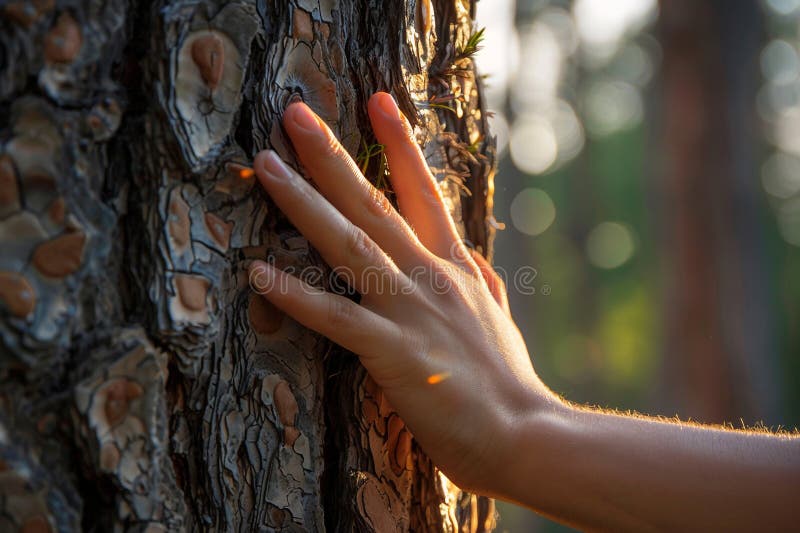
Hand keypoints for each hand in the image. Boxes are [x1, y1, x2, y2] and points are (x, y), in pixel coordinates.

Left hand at [248, 93, 553, 492]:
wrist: (526, 435)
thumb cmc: (508, 383)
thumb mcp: (497, 317)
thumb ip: (480, 278)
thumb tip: (466, 250)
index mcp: (454, 267)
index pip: (424, 192)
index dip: (401, 144)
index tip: (377, 101)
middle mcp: (430, 276)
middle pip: (374, 203)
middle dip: (333, 155)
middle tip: (296, 113)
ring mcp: (411, 311)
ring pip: (349, 245)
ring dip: (304, 203)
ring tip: (266, 166)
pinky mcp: (393, 353)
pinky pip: (336, 318)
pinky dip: (296, 296)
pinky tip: (259, 272)